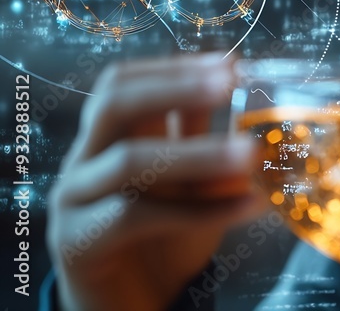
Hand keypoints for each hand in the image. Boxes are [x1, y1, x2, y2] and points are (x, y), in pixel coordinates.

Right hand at [46, 54, 266, 310]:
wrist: (129, 305)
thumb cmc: (165, 238)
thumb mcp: (195, 185)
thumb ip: (209, 146)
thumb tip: (255, 106)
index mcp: (110, 135)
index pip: (126, 82)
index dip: (176, 68)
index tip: (230, 62)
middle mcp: (85, 158)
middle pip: (114, 103)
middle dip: (173, 86)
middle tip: (228, 81)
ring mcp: (75, 198)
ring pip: (130, 160)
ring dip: (198, 153)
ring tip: (251, 153)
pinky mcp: (78, 242)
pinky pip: (138, 216)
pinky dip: (201, 210)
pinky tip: (250, 206)